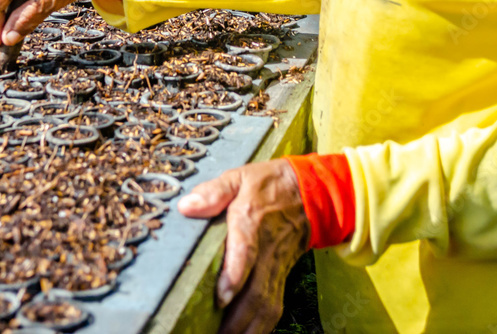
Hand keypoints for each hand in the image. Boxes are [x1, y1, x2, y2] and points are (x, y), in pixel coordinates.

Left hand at [178, 159, 308, 333]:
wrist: (310, 192)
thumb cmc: (267, 184)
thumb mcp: (238, 177)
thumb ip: (213, 192)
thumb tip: (186, 206)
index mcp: (251, 222)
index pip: (245, 253)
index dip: (235, 276)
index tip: (221, 297)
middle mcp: (266, 250)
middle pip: (255, 290)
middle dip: (236, 318)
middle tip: (216, 333)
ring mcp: (276, 266)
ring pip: (266, 304)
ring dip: (248, 328)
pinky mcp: (281, 275)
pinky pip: (275, 305)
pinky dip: (263, 326)